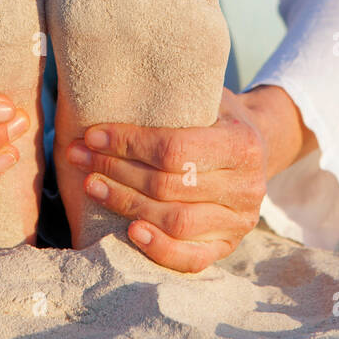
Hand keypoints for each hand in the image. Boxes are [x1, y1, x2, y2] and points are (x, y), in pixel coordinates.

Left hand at [63, 86, 304, 272]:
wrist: (259, 147)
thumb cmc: (218, 116)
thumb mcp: (208, 95)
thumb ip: (177, 95)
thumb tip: (114, 79)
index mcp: (243, 144)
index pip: (175, 148)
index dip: (128, 144)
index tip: (92, 135)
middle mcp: (247, 187)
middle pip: (168, 185)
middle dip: (115, 171)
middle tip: (79, 157)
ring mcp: (239, 221)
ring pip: (174, 221)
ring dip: (125, 204)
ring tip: (91, 186)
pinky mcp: (227, 246)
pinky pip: (192, 259)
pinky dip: (159, 248)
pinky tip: (129, 232)